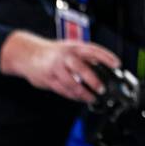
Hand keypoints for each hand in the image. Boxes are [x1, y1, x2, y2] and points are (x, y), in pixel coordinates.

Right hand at [0, 31, 120, 103]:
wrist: (27, 54)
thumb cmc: (54, 52)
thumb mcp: (70, 48)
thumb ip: (84, 56)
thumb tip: (104, 64)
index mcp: (74, 47)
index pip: (93, 50)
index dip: (107, 57)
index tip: (118, 64)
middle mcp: (65, 56)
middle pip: (81, 68)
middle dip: (93, 80)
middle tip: (102, 89)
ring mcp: (55, 68)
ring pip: (71, 83)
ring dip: (83, 93)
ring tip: (92, 98)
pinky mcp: (48, 79)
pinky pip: (62, 90)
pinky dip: (73, 96)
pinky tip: (80, 98)